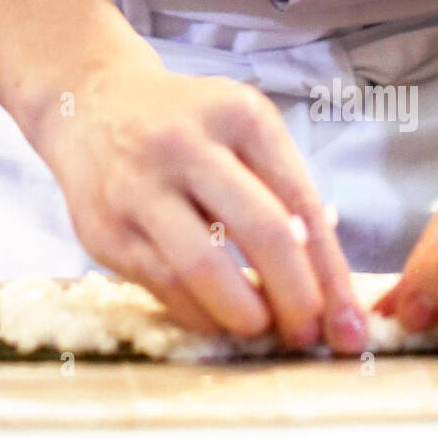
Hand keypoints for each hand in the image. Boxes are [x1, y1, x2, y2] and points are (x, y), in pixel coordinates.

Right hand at [31, 59, 367, 351]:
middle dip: (298, 299)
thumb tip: (325, 280)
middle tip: (308, 334)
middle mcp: (185, 143)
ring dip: (246, 316)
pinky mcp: (104, 228)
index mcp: (236, 113)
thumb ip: (281, 189)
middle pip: (264, 233)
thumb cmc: (184, 124)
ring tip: (262, 328)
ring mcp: (138, 186)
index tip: (348, 324)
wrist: (90, 103)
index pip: (299, 200)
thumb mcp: (239, 128)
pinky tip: (217, 316)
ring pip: (207, 270)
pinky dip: (200, 314)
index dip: (331, 272)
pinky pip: (164, 286)